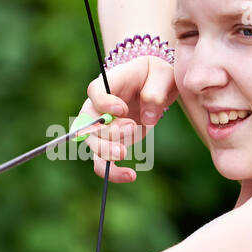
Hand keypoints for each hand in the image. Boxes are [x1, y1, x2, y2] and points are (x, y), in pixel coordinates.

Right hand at [75, 55, 177, 182]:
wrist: (155, 86)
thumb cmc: (156, 75)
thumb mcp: (162, 74)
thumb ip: (155, 91)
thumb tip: (149, 118)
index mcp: (108, 83)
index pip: (96, 92)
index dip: (105, 103)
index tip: (123, 109)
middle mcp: (98, 106)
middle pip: (88, 122)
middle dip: (107, 130)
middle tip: (132, 128)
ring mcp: (102, 127)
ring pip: (93, 144)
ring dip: (106, 152)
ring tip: (123, 155)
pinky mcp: (111, 143)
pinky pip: (103, 161)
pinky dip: (112, 172)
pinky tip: (130, 176)